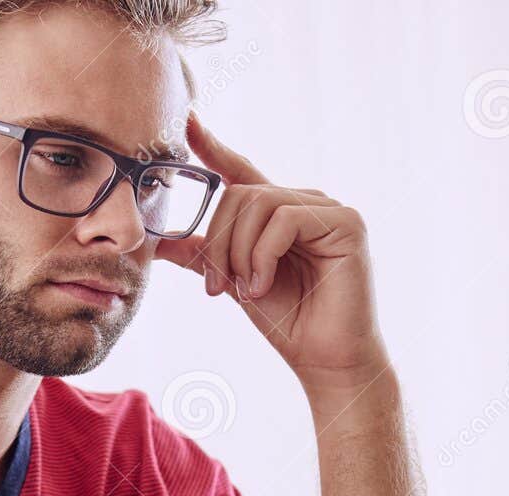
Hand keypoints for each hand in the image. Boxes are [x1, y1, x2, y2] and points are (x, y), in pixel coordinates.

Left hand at [156, 114, 388, 396]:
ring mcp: (328, 210)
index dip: (214, 147)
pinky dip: (263, 255)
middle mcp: (304, 203)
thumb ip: (205, 256)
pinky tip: (262, 285)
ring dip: (238, 252)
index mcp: (278, 214)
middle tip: (215, 286)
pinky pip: (284, 220)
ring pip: (259, 204)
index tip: (187, 122)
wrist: (325, 359)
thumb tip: (162, 242)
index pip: (241, 172)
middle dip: (218, 241)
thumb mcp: (234, 282)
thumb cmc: (287, 321)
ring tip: (244, 290)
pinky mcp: (346, 223)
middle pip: (240, 193)